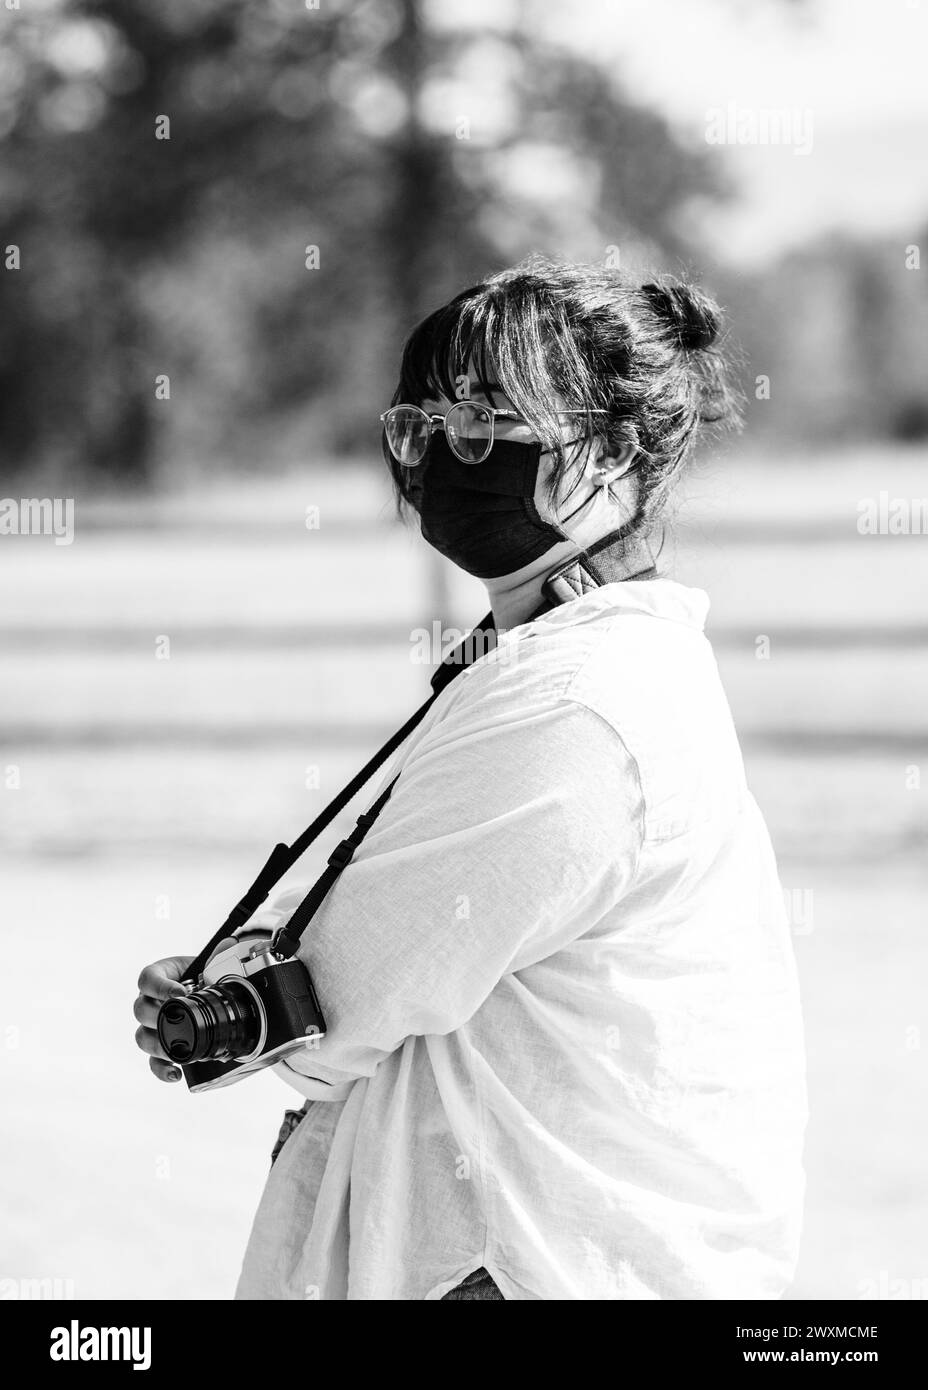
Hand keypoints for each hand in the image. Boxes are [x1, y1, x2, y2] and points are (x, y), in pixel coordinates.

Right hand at [133, 938, 234, 1080]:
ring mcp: (151, 1025)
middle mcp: (149, 1001)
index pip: (147, 979)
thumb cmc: (199, 977)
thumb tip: (230, 944)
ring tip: (177, 1048)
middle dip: (159, 1018)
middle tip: (179, 1020)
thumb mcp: (207, 965)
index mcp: (157, 977)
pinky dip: (161, 1069)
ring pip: (142, 1037)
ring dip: (158, 1045)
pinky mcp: (159, 1045)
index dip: (160, 987)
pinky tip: (176, 1072)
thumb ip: (217, 957)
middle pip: (140, 1010)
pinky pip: (152, 1061)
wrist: (203, 993)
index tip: (180, 993)